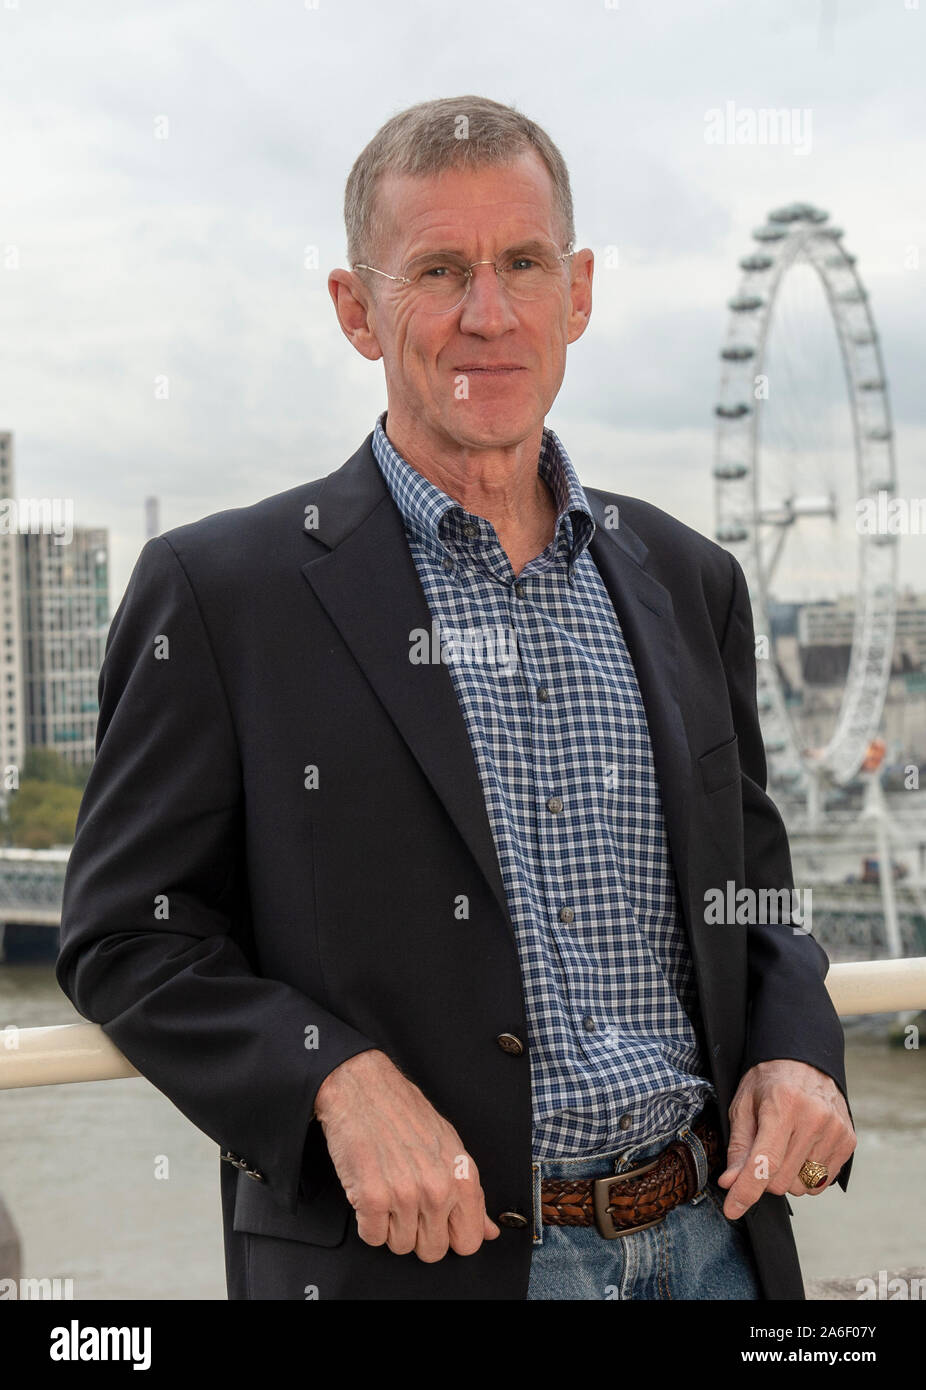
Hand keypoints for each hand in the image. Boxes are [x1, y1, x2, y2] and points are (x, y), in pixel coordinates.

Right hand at [313, 1049, 500, 1261]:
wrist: (362, 1088)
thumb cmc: (404, 1112)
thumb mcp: (450, 1146)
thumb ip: (470, 1194)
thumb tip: (489, 1230)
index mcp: (462, 1177)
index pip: (469, 1241)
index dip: (451, 1236)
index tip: (440, 1224)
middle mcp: (437, 1189)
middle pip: (433, 1251)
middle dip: (418, 1234)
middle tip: (408, 1204)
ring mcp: (404, 1195)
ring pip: (400, 1247)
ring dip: (391, 1226)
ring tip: (388, 1190)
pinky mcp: (371, 1199)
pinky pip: (372, 1238)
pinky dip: (368, 1222)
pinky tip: (370, 1192)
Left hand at [715, 1059, 855, 1219]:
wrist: (806, 1059)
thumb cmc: (769, 1080)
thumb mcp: (743, 1104)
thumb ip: (738, 1145)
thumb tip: (730, 1183)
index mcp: (783, 1106)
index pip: (764, 1163)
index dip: (745, 1191)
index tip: (732, 1210)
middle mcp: (814, 1119)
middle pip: (781, 1181)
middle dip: (765, 1177)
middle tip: (763, 1151)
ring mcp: (835, 1131)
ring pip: (801, 1186)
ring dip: (787, 1176)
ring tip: (785, 1145)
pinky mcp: (848, 1141)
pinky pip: (822, 1183)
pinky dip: (807, 1175)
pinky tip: (802, 1149)